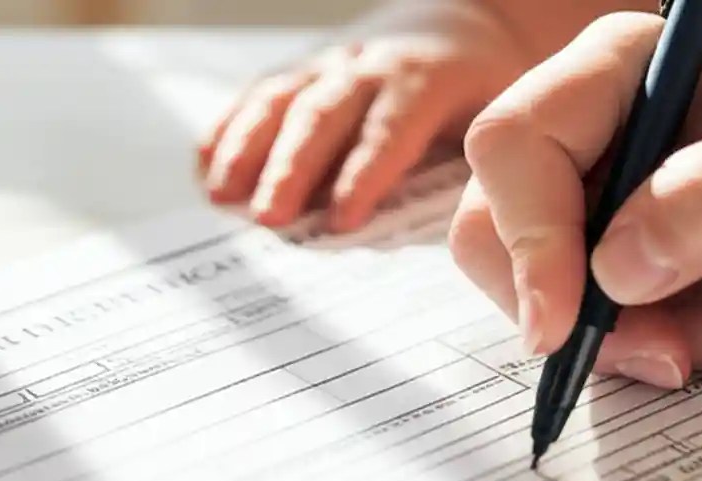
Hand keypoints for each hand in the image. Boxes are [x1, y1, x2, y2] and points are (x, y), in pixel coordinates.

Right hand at [197, 1, 527, 232]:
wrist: (464, 23)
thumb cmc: (482, 89)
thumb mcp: (496, 122)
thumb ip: (472, 173)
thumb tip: (448, 237)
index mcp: (426, 80)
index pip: (390, 130)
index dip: (364, 176)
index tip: (341, 221)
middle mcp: (369, 66)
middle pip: (323, 116)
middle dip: (291, 169)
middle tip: (269, 220)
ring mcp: (328, 63)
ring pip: (280, 100)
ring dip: (247, 149)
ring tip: (221, 198)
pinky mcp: (301, 70)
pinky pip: (257, 95)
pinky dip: (228, 129)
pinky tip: (205, 169)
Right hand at [448, 12, 701, 388]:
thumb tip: (610, 274)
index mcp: (608, 74)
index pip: (513, 147)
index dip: (526, 236)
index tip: (566, 322)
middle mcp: (582, 136)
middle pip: (496, 230)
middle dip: (572, 308)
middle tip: (666, 354)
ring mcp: (591, 204)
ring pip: (541, 293)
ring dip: (633, 340)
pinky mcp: (611, 264)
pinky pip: (593, 327)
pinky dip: (658, 349)